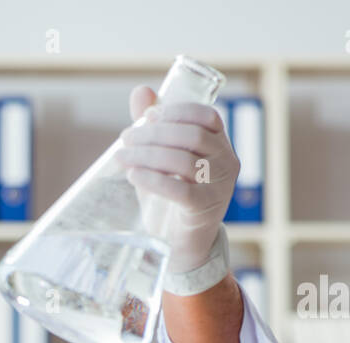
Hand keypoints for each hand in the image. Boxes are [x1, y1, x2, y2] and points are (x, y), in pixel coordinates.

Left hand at [117, 85, 238, 272]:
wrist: (182, 243)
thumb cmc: (172, 197)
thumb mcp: (161, 160)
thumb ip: (153, 127)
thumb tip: (141, 91)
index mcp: (220, 144)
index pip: (207, 116)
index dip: (177, 111)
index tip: (147, 116)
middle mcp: (227, 162)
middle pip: (191, 136)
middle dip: (154, 133)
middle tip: (126, 137)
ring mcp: (219, 186)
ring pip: (183, 161)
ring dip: (147, 155)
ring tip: (122, 157)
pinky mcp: (205, 208)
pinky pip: (179, 189)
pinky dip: (153, 179)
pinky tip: (132, 176)